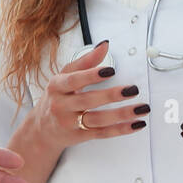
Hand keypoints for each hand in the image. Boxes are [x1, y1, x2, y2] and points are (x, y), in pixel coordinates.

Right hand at [29, 40, 147, 152]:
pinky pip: (102, 133)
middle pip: (88, 101)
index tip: (110, 70)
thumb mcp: (64, 77)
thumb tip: (104, 46)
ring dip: (121, 115)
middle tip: (131, 90)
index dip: (92, 75)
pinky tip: (135, 124)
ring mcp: (70, 123)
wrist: (42, 129)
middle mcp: (62, 105)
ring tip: (140, 108)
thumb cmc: (56, 98)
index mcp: (57, 87)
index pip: (74, 80)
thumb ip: (85, 61)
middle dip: (111, 96)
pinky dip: (121, 130)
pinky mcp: (79, 136)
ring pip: (97, 120)